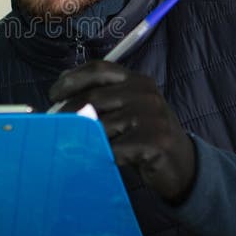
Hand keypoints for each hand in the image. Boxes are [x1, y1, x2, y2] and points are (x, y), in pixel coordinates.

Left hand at [49, 62, 195, 203]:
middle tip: (55, 127)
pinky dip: (101, 155)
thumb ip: (101, 101)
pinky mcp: (154, 141)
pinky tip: (101, 159)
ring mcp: (151, 116)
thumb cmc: (144, 137)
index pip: (98, 69)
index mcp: (136, 80)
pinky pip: (114, 148)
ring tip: (77, 145)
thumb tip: (58, 102)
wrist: (183, 166)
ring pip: (101, 125)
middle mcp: (145, 93)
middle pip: (93, 98)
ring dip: (84, 138)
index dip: (71, 79)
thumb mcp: (127, 111)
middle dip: (68, 114)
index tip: (53, 94)